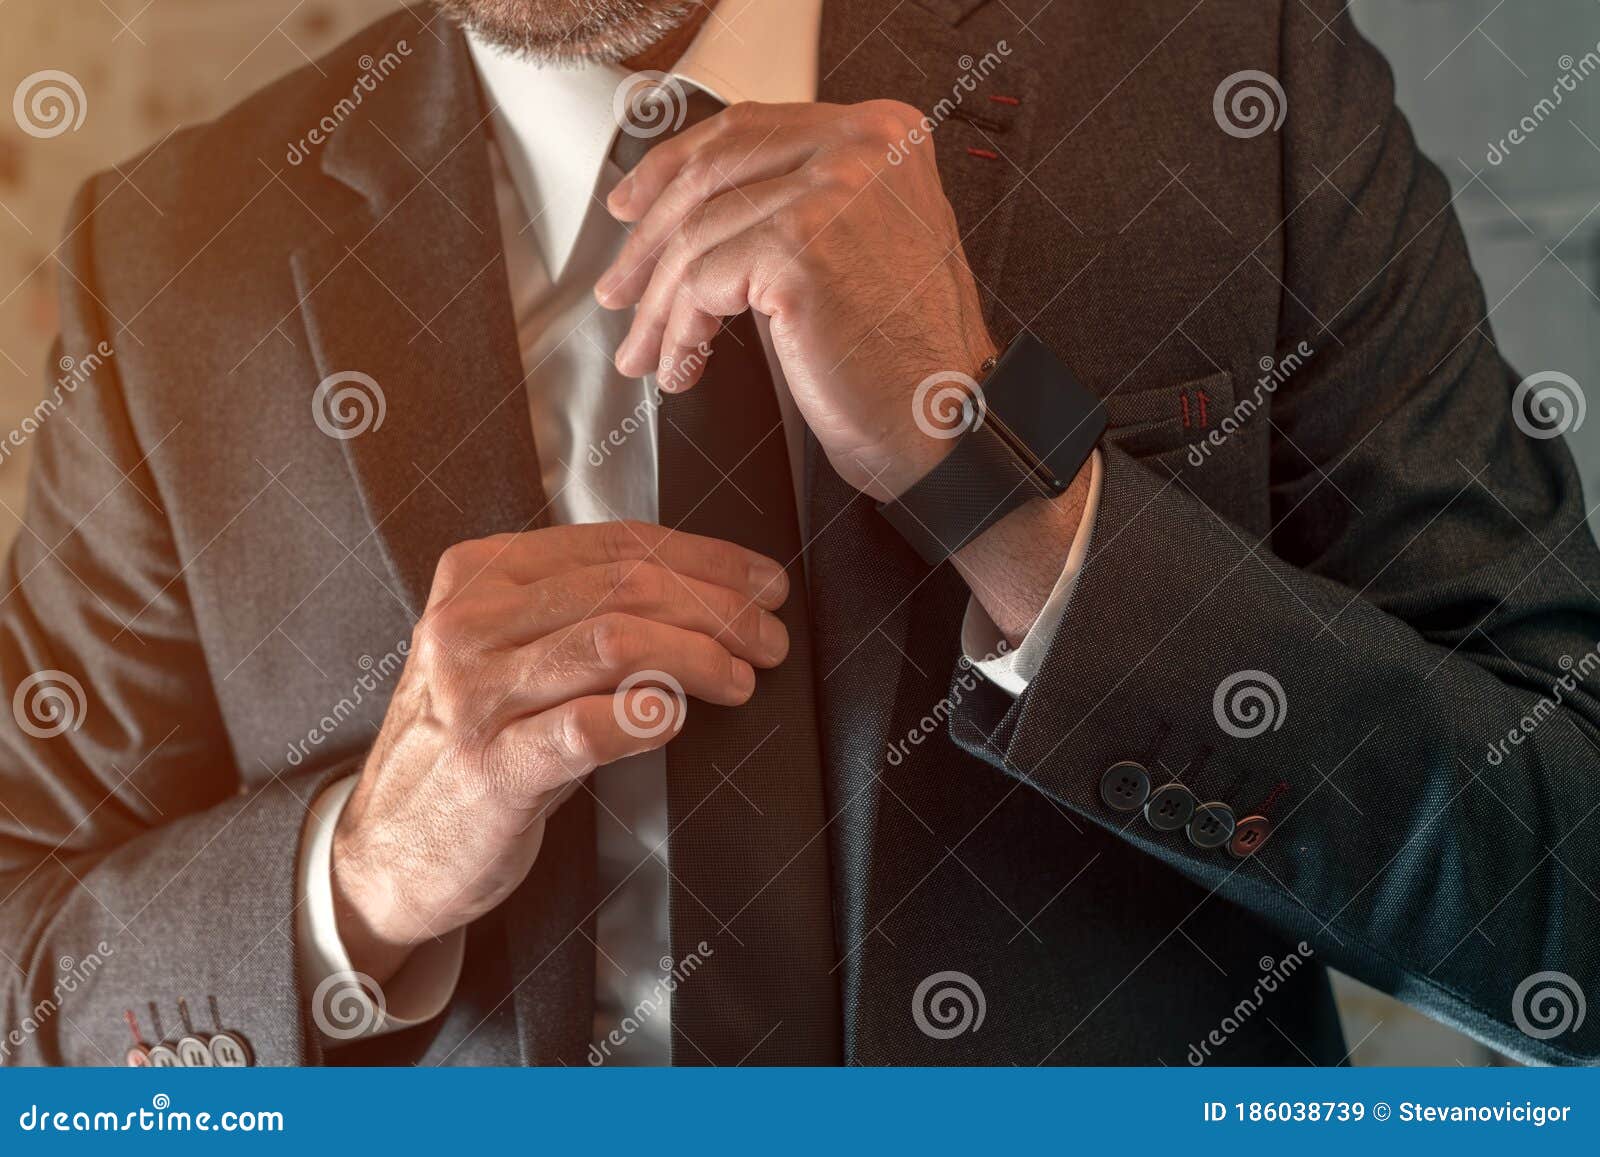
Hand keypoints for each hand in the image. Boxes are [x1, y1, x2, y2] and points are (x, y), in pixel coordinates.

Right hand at [329, 522, 790, 983]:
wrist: (389, 850)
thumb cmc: (474, 746)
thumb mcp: (510, 655)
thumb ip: (582, 612)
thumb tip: (710, 592)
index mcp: (479, 575)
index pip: (614, 544)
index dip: (705, 558)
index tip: (761, 582)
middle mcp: (469, 623)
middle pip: (624, 587)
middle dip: (718, 607)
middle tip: (767, 637)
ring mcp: (475, 695)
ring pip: (614, 642)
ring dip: (700, 656)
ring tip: (741, 678)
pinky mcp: (492, 768)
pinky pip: (587, 728)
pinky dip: (645, 717)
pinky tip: (677, 718)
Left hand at [596, 99, 996, 500]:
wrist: (948, 423)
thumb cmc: (908, 356)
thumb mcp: (861, 245)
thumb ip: (801, 201)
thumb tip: (693, 205)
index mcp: (880, 133)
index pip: (748, 128)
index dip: (672, 168)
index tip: (632, 208)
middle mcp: (861, 146)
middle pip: (711, 176)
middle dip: (647, 242)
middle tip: (619, 290)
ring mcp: (831, 191)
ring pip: (698, 237)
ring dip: (658, 306)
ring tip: (648, 351)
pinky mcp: (800, 248)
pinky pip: (703, 285)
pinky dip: (680, 333)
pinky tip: (684, 366)